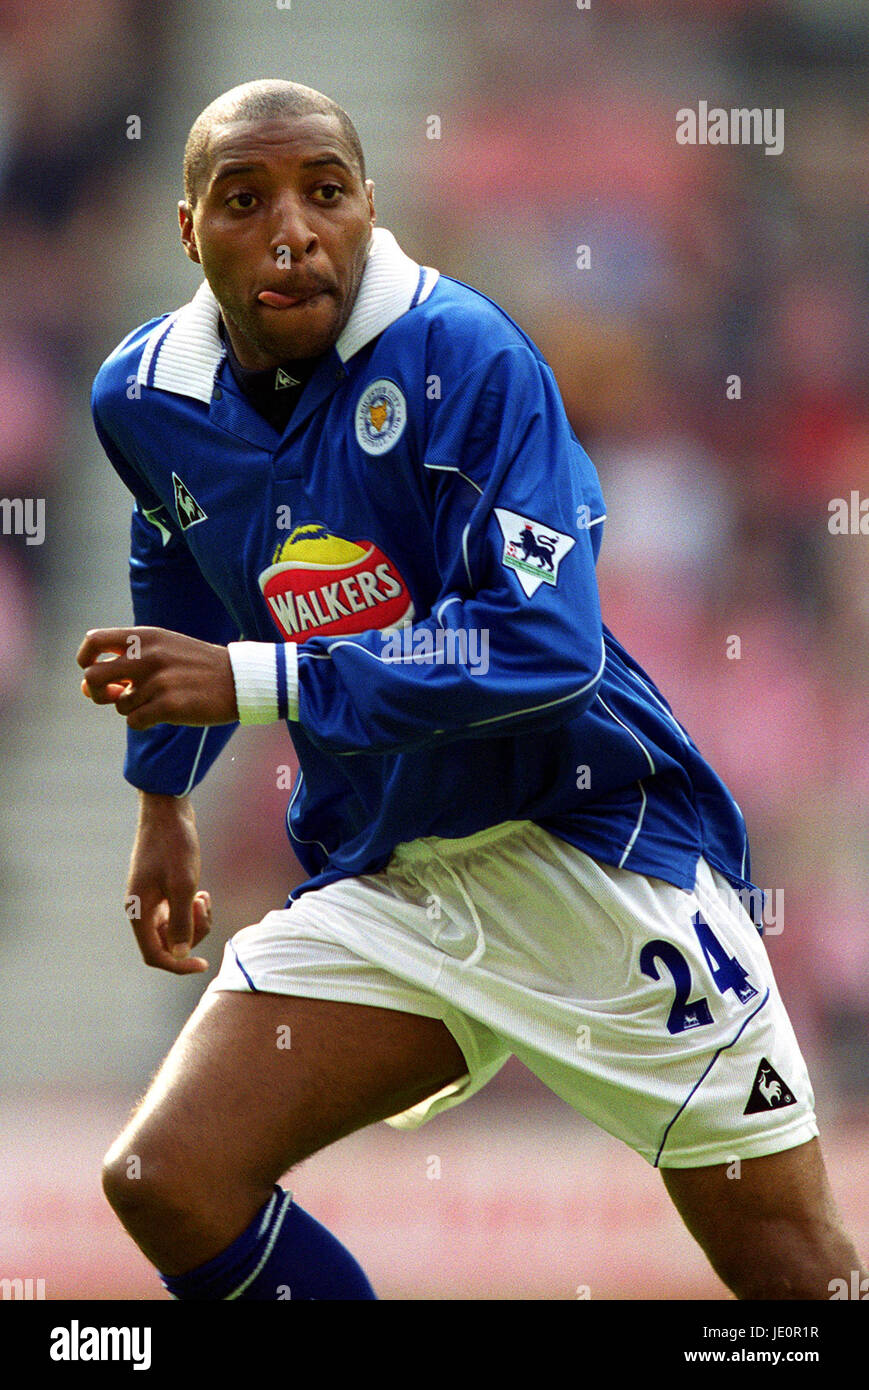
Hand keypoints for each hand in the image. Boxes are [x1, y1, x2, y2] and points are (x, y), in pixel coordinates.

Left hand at [77, 626, 238, 729]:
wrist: (239, 679)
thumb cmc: (197, 666)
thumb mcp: (164, 650)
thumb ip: (126, 661)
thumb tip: (84, 686)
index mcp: (146, 637)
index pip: (94, 640)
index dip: (85, 658)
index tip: (94, 669)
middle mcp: (148, 656)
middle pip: (92, 676)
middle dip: (96, 692)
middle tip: (114, 695)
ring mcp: (158, 681)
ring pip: (119, 705)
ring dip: (132, 708)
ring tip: (157, 701)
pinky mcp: (169, 705)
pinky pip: (135, 722)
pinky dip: (144, 722)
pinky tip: (163, 714)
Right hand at [125, 793, 210, 973]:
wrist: (168, 811)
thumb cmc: (174, 844)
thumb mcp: (183, 884)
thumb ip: (181, 921)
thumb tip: (179, 955)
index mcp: (139, 912)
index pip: (154, 955)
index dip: (177, 965)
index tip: (203, 964)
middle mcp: (142, 909)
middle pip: (168, 943)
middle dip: (192, 933)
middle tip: (203, 906)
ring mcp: (152, 899)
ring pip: (176, 928)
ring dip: (195, 920)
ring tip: (204, 896)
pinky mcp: (162, 889)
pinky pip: (179, 912)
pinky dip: (193, 908)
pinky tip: (203, 893)